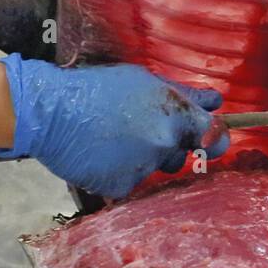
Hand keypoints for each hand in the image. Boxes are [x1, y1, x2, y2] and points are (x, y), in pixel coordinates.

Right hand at [0, 54, 229, 198]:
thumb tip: (216, 101)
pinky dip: (119, 171)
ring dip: (143, 158)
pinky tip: (101, 154)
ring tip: (114, 139)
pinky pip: (129, 182)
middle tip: (139, 130)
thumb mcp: (142, 80)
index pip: (214, 135)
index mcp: (172, 114)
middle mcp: (163, 144)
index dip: (215, 138)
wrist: (51, 111)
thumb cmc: (97, 88)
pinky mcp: (120, 187)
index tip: (210, 139)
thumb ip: (183, 94)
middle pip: (181, 155)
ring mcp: (142, 168)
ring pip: (153, 168)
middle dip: (168, 146)